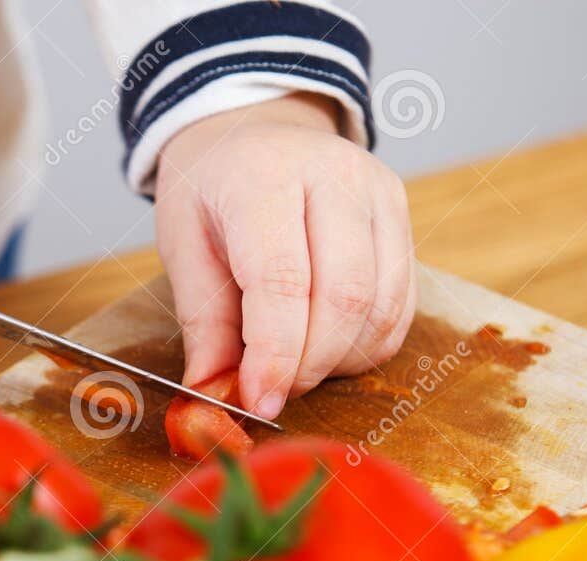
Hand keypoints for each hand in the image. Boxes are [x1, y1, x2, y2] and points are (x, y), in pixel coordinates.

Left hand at [155, 93, 415, 420]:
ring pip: (381, 308)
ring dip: (338, 361)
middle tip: (273, 391)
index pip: (283, 280)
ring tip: (294, 365)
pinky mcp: (403, 218)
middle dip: (308, 365)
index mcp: (265, 177)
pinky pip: (400, 307)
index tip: (259, 402)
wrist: (255, 133)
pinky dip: (365, 346)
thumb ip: (203, 319)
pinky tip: (326, 346)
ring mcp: (380, 194)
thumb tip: (214, 391)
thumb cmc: (211, 189)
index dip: (276, 354)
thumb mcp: (183, 244)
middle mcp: (335, 177)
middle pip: (345, 298)